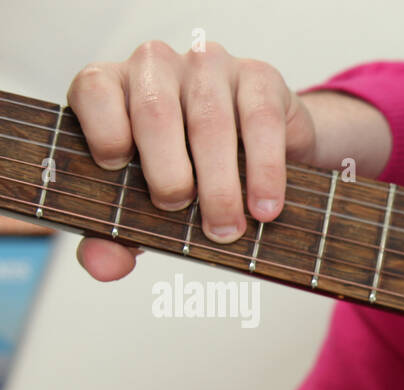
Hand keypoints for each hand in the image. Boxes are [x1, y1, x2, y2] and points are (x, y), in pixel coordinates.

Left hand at [68, 40, 317, 280]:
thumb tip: (101, 265)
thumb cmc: (190, 172)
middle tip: (180, 212)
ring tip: (228, 229)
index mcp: (114, 88)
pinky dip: (265, 171)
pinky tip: (264, 206)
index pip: (95, 90)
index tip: (117, 171)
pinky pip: (261, 121)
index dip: (103, 130)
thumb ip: (116, 234)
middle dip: (169, 174)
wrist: (260, 150)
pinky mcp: (258, 77)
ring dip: (220, 184)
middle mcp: (156, 66)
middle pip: (155, 113)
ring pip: (211, 120)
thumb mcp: (146, 204)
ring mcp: (209, 66)